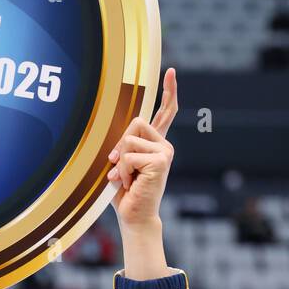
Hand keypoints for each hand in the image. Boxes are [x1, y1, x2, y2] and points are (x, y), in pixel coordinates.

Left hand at [107, 68, 177, 227]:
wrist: (134, 217)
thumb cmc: (124, 193)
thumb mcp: (119, 164)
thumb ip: (122, 147)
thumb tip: (119, 142)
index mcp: (155, 144)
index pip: (165, 112)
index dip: (169, 91)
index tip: (172, 71)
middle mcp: (164, 145)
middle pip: (135, 122)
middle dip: (119, 145)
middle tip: (115, 167)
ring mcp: (165, 152)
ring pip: (129, 140)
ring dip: (118, 162)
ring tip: (125, 179)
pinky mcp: (161, 160)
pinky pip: (128, 156)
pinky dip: (121, 171)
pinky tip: (129, 184)